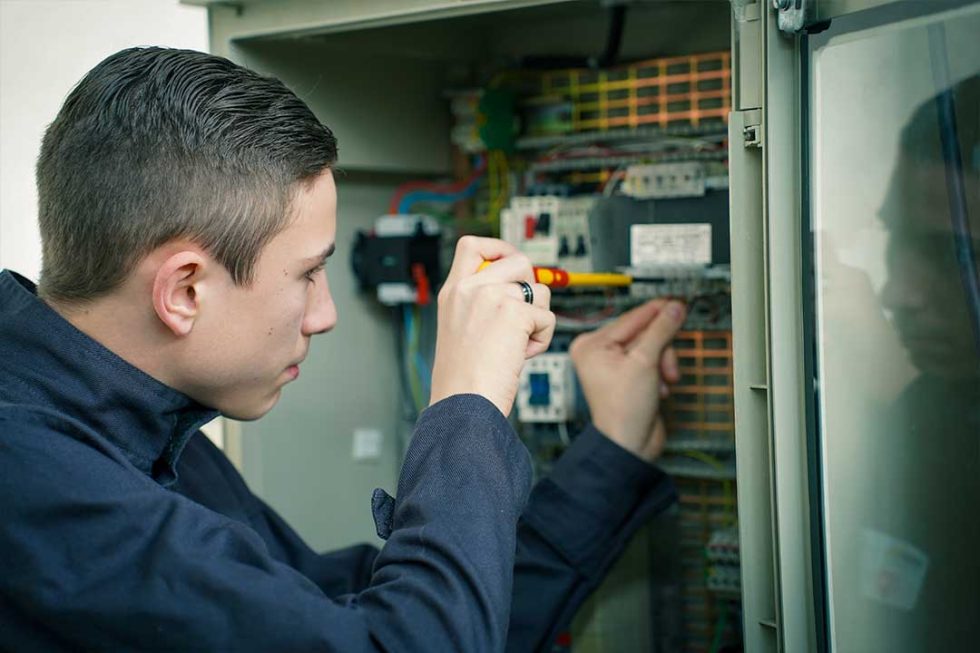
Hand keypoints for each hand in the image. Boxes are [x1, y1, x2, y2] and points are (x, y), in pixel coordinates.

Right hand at [429, 236, 553, 415]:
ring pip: (539, 291)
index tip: (511, 264)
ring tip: (517, 345)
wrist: (462, 403)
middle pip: (518, 260)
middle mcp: (470, 289)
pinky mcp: (515, 314)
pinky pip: (547, 318)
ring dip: (538, 319)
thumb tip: (521, 288)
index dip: (499, 250)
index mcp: (453, 292)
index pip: (473, 246)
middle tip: (524, 315)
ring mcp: (492, 298)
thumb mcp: (461, 329)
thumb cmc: (463, 379)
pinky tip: (520, 356)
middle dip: (531, 286)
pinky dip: (542, 340)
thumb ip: (482, 304)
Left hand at [570, 299, 685, 461]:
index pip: (632, 318)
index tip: (678, 303)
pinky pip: (652, 360)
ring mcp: (614, 364)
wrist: (630, 445)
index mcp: (591, 344)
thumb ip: (661, 331)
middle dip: (661, 349)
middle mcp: (599, 351)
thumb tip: (674, 308)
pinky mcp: (629, 375)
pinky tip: (659, 388)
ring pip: (652, 346)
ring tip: (664, 381)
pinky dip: (661, 372)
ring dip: (663, 362)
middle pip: (643, 332)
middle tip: (667, 364)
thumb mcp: (645, 362)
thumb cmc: (624, 410)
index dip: (657, 312)